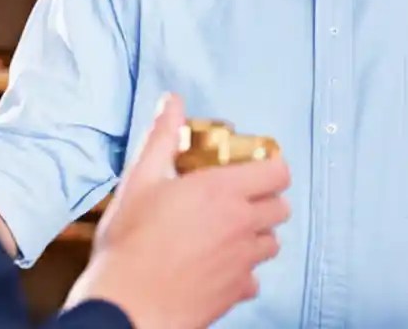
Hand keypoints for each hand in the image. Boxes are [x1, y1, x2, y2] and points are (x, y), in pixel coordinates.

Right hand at [64, 94, 290, 328]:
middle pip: (281, 207)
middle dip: (265, 200)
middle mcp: (242, 224)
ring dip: (257, 235)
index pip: (279, 173)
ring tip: (227, 233)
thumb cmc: (129, 242)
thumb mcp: (140, 180)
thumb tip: (172, 101)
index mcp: (224, 191)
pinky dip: (243, 272)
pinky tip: (218, 268)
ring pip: (272, 243)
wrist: (126, 306)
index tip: (255, 169)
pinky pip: (255, 278)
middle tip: (237, 200)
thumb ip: (162, 137)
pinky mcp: (237, 292)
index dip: (272, 168)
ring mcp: (243, 261)